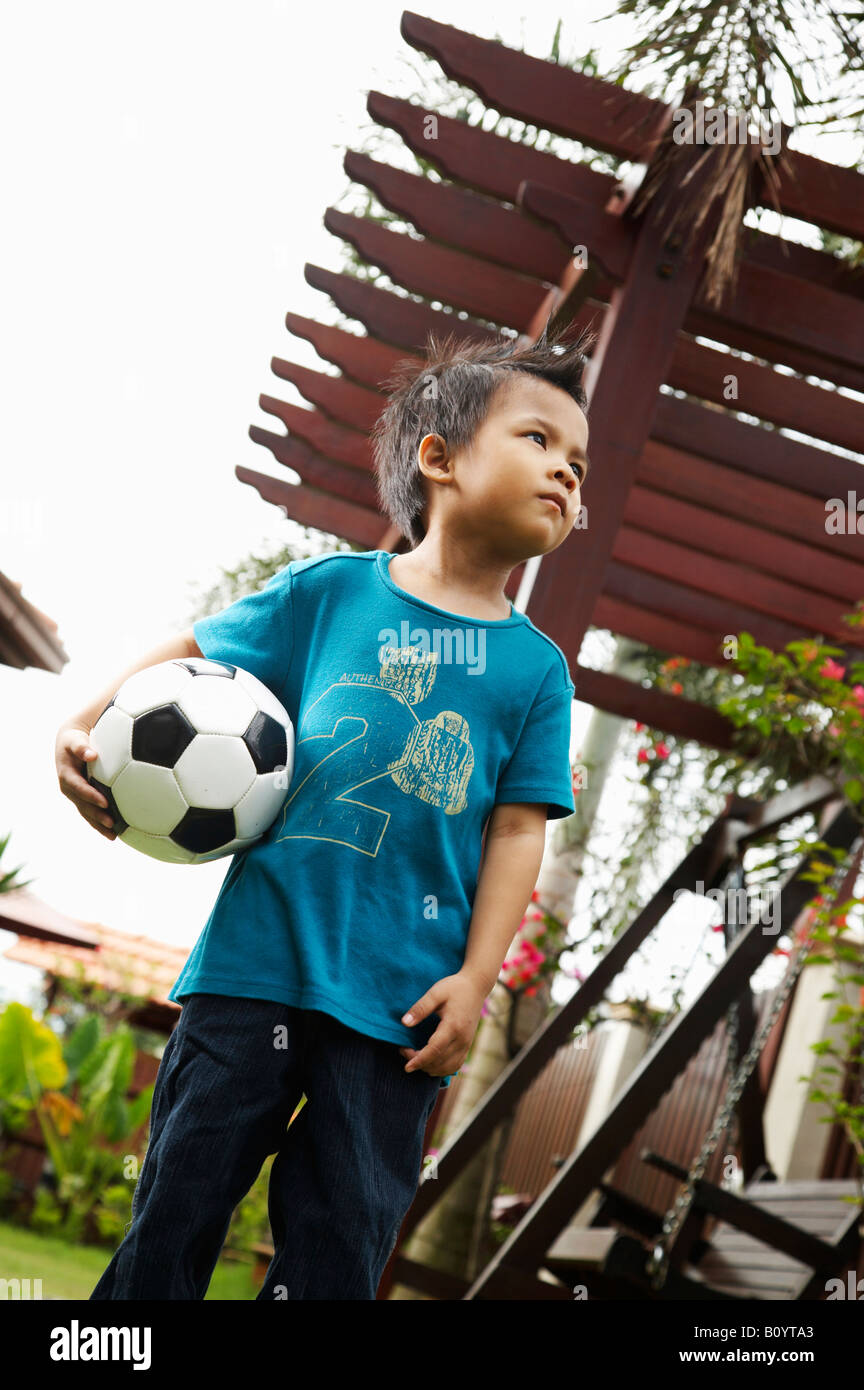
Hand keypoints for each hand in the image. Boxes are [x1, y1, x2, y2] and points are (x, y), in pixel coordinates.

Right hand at [55, 725, 116, 839]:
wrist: (69, 744)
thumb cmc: (74, 741)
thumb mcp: (75, 741)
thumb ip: (82, 747)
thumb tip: (91, 754)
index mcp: (67, 776)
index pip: (80, 788)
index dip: (90, 796)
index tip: (104, 802)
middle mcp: (70, 789)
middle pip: (83, 805)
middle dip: (96, 816)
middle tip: (111, 823)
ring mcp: (76, 796)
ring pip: (87, 813)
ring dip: (99, 825)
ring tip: (113, 835)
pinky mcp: (83, 798)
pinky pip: (91, 812)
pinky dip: (100, 822)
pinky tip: (114, 831)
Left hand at [398, 969, 487, 1078]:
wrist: (476, 986)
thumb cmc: (455, 987)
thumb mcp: (436, 993)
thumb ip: (421, 1008)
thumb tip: (404, 1023)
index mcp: (453, 1026)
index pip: (435, 1050)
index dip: (420, 1060)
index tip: (406, 1066)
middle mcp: (462, 1039)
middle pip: (440, 1062)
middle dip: (420, 1063)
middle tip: (404, 1051)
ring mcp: (466, 1044)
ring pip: (448, 1067)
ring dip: (430, 1068)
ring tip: (415, 1058)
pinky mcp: (467, 1045)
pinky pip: (455, 1065)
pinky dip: (442, 1069)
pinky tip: (430, 1064)